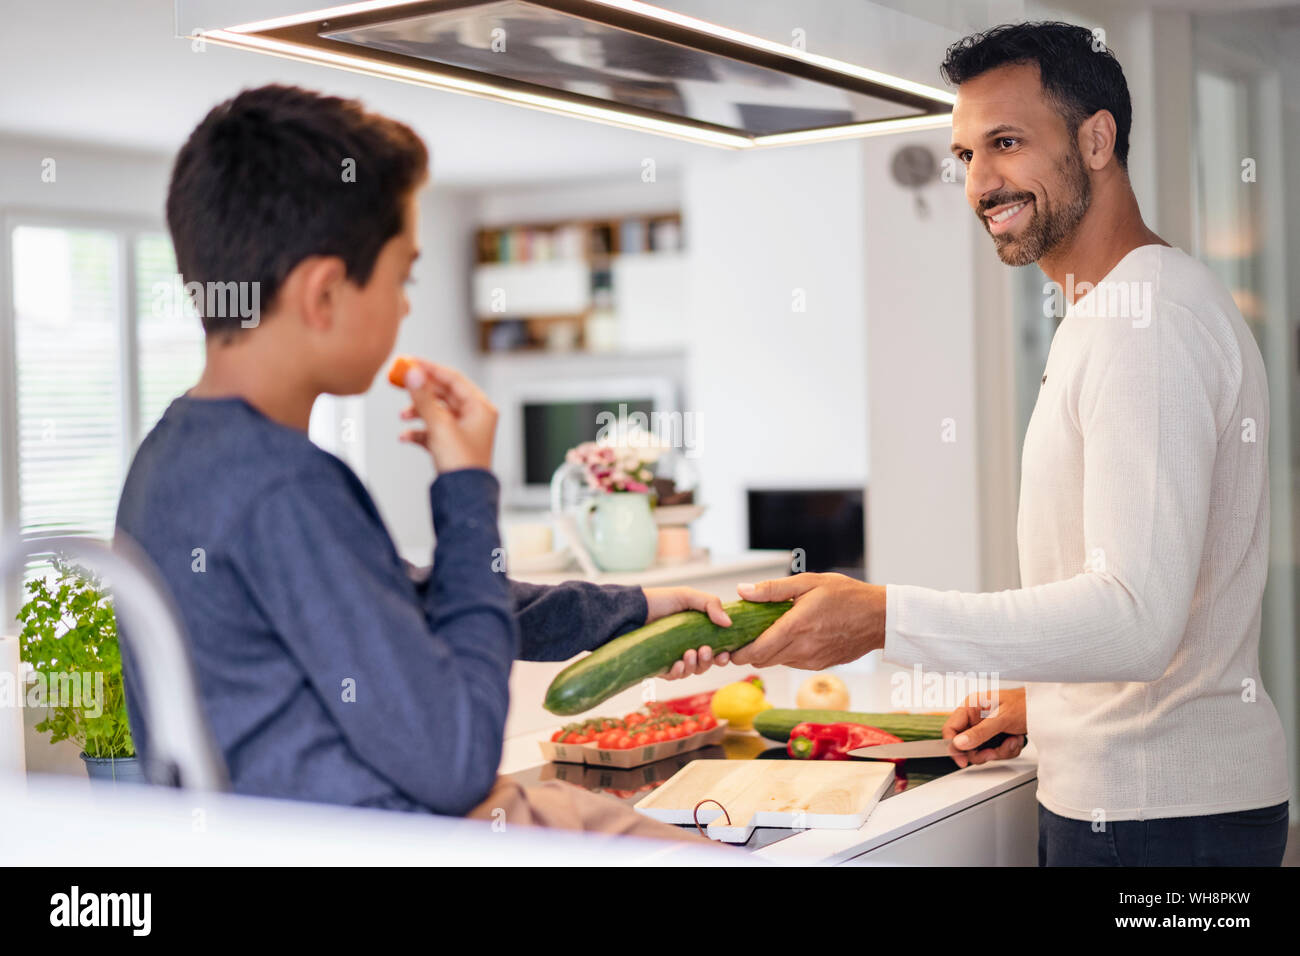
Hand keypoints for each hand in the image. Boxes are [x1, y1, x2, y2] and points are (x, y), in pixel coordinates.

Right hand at [397, 360, 496, 472]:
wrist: (463, 496)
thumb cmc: (462, 463)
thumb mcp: (440, 425)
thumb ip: (423, 397)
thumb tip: (412, 373)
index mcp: (480, 407)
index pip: (453, 378)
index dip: (429, 368)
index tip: (409, 362)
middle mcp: (474, 417)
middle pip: (443, 394)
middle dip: (420, 391)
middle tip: (399, 382)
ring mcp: (464, 431)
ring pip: (436, 412)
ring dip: (417, 412)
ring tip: (403, 416)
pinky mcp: (453, 445)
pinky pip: (433, 430)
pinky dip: (419, 431)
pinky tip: (405, 437)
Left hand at [643, 587, 732, 679]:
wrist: (632, 609)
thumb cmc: (660, 601)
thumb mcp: (687, 596)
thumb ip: (710, 604)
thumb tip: (728, 622)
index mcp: (699, 633)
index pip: (717, 650)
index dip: (723, 655)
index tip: (725, 654)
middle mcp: (688, 646)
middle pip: (706, 663)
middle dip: (708, 660)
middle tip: (705, 650)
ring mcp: (674, 657)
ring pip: (691, 671)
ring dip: (694, 665)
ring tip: (689, 653)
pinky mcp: (660, 666)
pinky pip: (673, 676)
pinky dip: (678, 672)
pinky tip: (677, 663)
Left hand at [727, 573, 884, 669]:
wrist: (879, 617)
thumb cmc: (846, 595)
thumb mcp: (808, 583)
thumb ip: (772, 590)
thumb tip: (742, 591)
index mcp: (796, 627)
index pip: (756, 651)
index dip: (738, 652)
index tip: (729, 645)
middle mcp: (802, 649)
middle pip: (762, 660)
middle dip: (748, 652)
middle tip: (743, 635)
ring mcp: (812, 660)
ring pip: (777, 663)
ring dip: (767, 652)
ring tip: (766, 631)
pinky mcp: (820, 664)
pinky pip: (793, 662)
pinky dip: (784, 653)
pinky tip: (790, 635)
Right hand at [942, 686, 1026, 767]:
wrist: (1046, 707)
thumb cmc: (1025, 703)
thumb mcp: (1001, 718)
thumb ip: (980, 732)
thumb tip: (959, 743)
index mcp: (971, 706)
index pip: (951, 728)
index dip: (954, 746)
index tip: (962, 760)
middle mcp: (976, 717)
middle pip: (966, 744)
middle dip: (983, 751)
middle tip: (994, 752)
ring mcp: (987, 727)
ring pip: (982, 750)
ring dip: (999, 751)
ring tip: (1011, 740)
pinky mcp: (997, 736)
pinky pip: (995, 751)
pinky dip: (1007, 750)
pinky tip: (1016, 739)